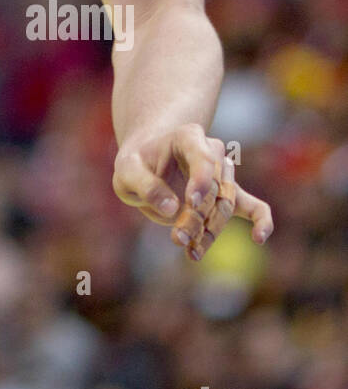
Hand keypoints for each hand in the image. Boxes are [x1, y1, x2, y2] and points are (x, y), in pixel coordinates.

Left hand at [113, 123, 272, 261]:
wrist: (146, 167)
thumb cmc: (136, 165)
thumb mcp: (127, 172)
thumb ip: (146, 186)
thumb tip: (171, 208)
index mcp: (188, 137)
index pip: (203, 156)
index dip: (201, 180)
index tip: (191, 202)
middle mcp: (212, 152)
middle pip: (213, 189)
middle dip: (196, 216)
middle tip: (177, 237)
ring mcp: (222, 174)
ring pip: (225, 206)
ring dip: (210, 231)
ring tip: (191, 252)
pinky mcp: (228, 196)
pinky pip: (254, 206)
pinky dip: (261, 221)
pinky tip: (259, 238)